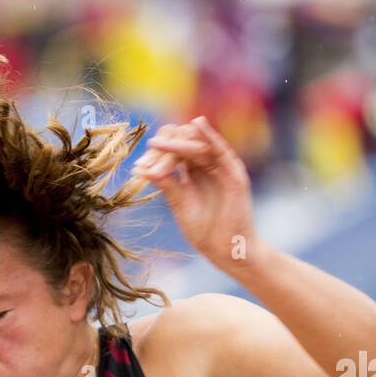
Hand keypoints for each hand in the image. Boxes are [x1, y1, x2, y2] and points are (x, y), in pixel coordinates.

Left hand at [132, 116, 259, 270]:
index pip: (176, 150)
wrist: (226, 251)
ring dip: (180, 141)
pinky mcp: (235, 175)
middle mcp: (209, 166)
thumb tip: (141, 168)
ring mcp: (223, 169)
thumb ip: (166, 183)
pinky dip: (211, 136)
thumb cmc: (204, 231)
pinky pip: (222, 150)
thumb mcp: (179, 202)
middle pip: (187, 142)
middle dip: (167, 145)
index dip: (159, 152)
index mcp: (195, 171)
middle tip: (150, 152)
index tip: (140, 167)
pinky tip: (198, 125)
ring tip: (159, 143)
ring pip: (200, 145)